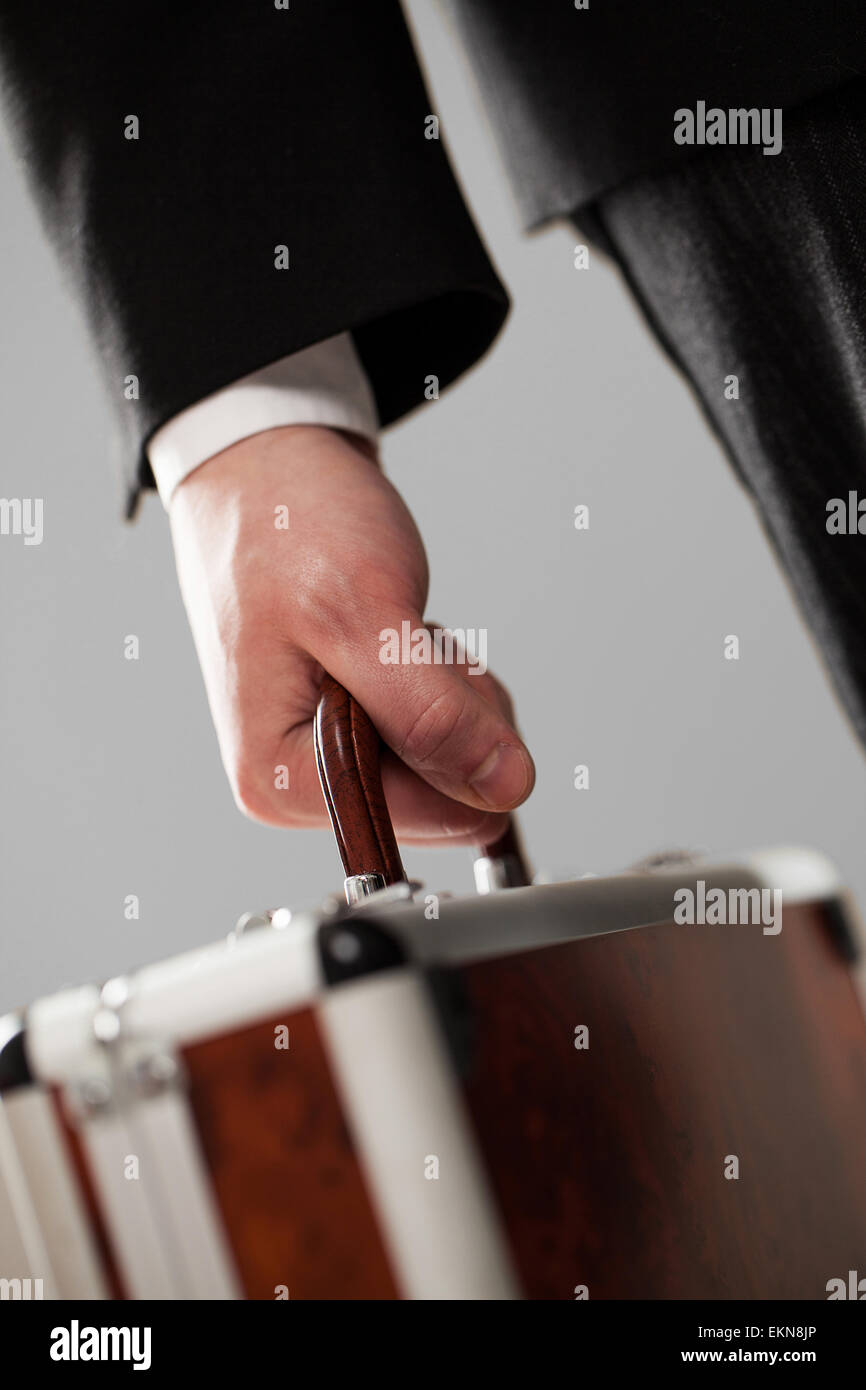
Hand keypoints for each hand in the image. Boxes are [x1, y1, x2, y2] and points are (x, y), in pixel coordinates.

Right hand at [168, 425, 534, 844]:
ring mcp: (323, 750)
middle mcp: (293, 781)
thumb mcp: (365, 613)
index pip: (424, 817)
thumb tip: (505, 787)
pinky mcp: (349, 721)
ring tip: (396, 624)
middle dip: (455, 710)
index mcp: (277, 777)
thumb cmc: (285, 523)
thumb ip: (432, 714)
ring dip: (451, 687)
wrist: (263, 461)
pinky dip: (440, 674)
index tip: (431, 669)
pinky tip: (398, 629)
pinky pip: (433, 725)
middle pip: (443, 793)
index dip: (460, 745)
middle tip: (411, 637)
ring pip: (448, 758)